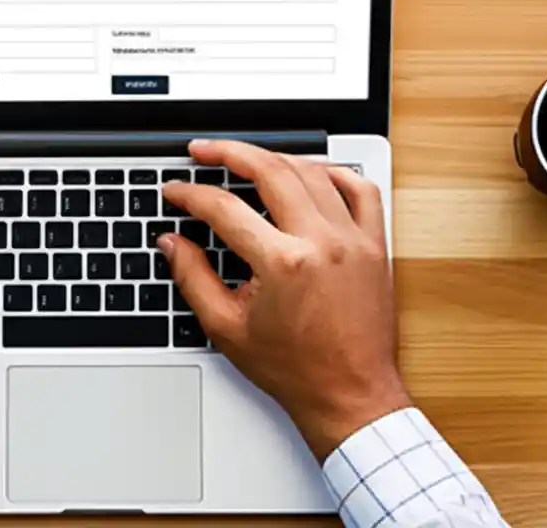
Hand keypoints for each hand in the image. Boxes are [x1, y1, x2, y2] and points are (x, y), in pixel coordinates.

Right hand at [159, 140, 409, 460]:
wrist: (350, 395)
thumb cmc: (296, 369)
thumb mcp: (227, 328)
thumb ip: (194, 277)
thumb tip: (172, 243)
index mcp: (282, 264)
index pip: (224, 209)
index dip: (191, 195)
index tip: (176, 192)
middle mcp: (321, 243)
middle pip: (270, 170)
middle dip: (229, 152)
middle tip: (204, 151)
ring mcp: (353, 240)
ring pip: (313, 171)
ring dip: (276, 158)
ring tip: (248, 159)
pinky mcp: (374, 246)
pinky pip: (360, 190)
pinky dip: (334, 173)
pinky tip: (311, 173)